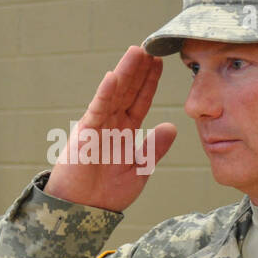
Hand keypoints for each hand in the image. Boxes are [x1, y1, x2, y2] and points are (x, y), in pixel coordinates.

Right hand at [43, 46, 176, 212]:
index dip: (149, 82)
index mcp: (125, 131)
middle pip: (128, 90)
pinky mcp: (86, 133)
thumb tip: (172, 126)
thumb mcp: (140, 169)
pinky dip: (105, 94)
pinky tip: (113, 77)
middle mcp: (111, 123)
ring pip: (114, 94)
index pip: (140, 100)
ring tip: (136, 51)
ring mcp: (98, 125)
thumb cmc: (109, 192)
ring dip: (124, 73)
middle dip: (139, 69)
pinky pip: (97, 109)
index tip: (160, 62)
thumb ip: (154, 147)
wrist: (85, 210)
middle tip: (150, 47)